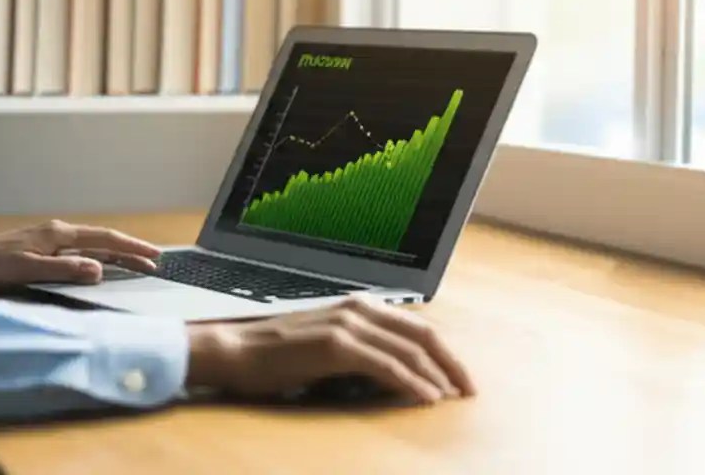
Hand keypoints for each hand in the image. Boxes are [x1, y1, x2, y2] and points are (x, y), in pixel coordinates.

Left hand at [0, 219, 160, 284]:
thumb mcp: (28, 269)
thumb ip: (65, 269)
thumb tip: (99, 269)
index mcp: (58, 234)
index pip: (104, 238)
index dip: (131, 247)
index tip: (154, 255)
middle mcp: (57, 232)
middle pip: (103, 239)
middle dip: (130, 250)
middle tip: (154, 263)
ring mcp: (49, 239)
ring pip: (92, 245)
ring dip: (115, 254)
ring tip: (136, 265)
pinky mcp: (41, 247)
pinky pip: (79, 250)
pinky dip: (97, 256)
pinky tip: (101, 265)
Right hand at [185, 295, 474, 404]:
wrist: (236, 352)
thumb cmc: (277, 356)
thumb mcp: (327, 348)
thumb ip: (361, 352)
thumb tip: (397, 376)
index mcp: (359, 307)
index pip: (415, 327)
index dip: (443, 352)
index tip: (459, 377)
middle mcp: (358, 309)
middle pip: (423, 335)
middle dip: (451, 363)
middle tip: (468, 390)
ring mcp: (347, 324)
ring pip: (409, 350)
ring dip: (436, 376)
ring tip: (451, 398)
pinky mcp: (337, 346)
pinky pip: (387, 366)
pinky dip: (411, 383)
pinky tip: (425, 399)